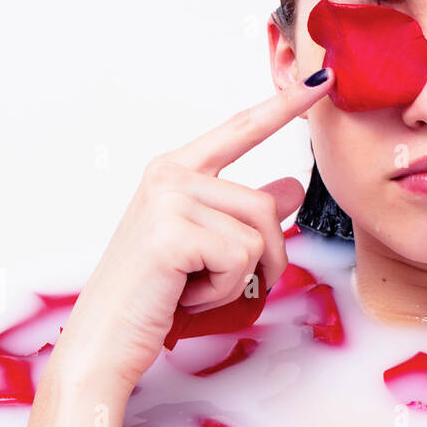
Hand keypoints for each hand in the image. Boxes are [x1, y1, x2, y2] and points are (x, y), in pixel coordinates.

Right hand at [50, 69, 333, 391]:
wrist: (104, 346)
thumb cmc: (152, 298)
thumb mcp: (206, 248)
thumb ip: (246, 213)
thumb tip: (292, 186)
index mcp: (175, 172)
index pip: (242, 129)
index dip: (285, 104)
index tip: (322, 79)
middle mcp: (170, 175)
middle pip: (265, 206)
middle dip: (260, 259)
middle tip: (213, 284)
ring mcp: (168, 199)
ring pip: (259, 235)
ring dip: (239, 279)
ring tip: (192, 288)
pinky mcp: (172, 232)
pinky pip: (242, 260)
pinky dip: (224, 292)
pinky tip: (184, 296)